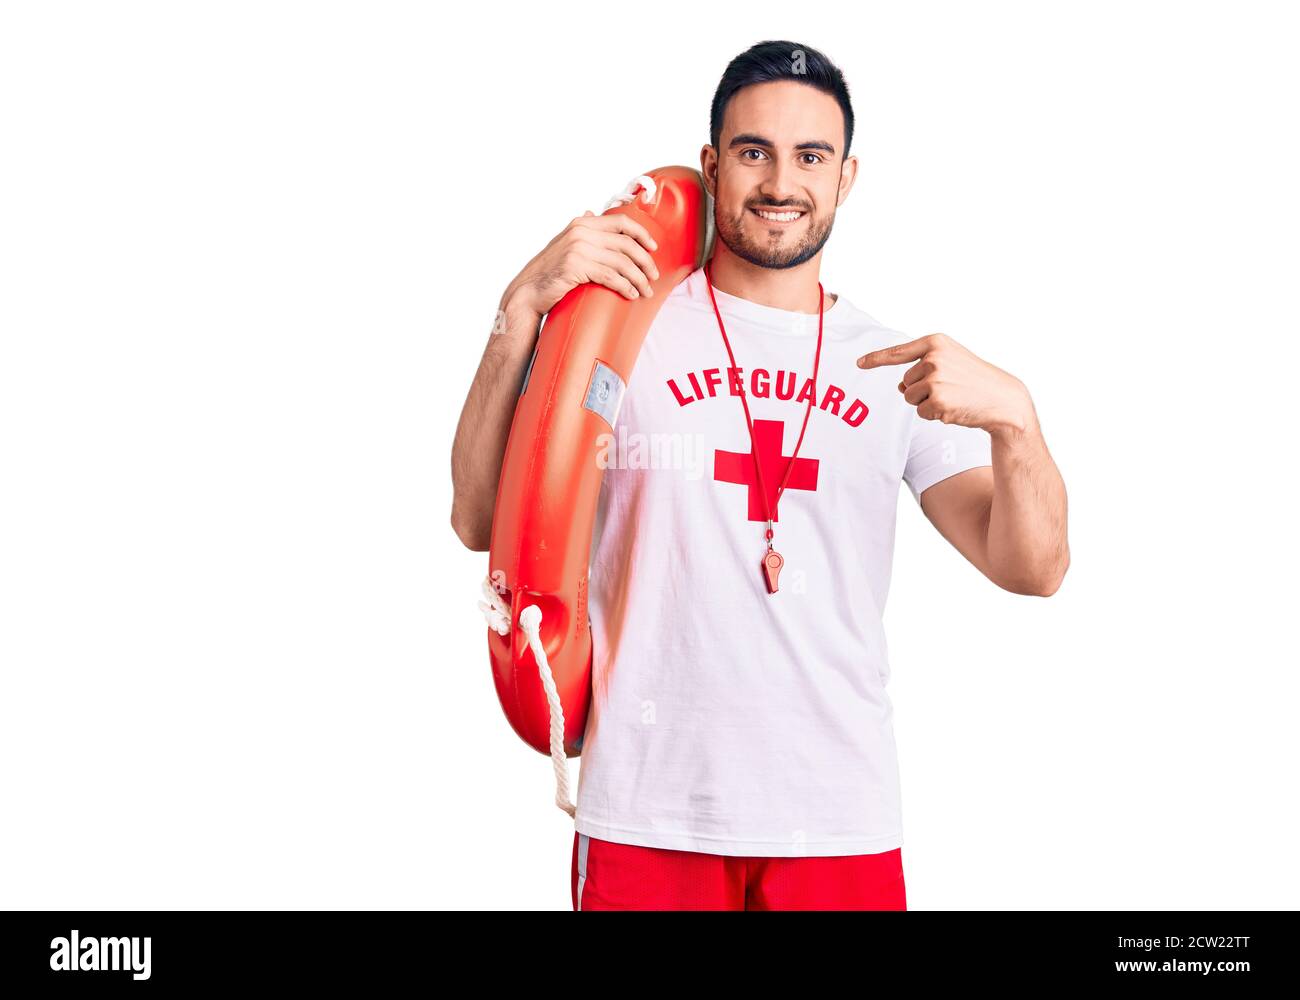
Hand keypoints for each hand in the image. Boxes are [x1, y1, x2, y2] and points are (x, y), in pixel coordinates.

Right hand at [503, 210, 660, 319]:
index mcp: (582, 224)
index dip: (642, 234)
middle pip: (626, 244)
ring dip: (639, 279)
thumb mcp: (565, 243)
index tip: (653, 248)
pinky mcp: (576, 267)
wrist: (528, 291)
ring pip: (622, 262)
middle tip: (653, 277)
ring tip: (646, 291)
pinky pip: (611, 276)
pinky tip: (632, 295)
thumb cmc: (549, 271)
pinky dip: (625, 287)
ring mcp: (578, 249)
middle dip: (645, 262)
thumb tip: (591, 213)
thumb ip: (582, 230)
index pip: (621, 222)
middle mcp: (581, 232)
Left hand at [856, 333, 1035, 435]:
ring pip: (910, 398)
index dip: (876, 358)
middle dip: (921, 390)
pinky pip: (921, 412)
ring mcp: (935, 379)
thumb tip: (900, 388)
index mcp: (936, 342)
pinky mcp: (937, 400)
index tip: (859, 363)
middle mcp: (933, 358)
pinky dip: (934, 415)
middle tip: (950, 389)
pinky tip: (954, 408)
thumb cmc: (975, 380)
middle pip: (905, 382)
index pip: (899, 352)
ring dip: (926, 403)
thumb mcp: (951, 362)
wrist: (1002, 399)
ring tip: (952, 397)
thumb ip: (923, 368)